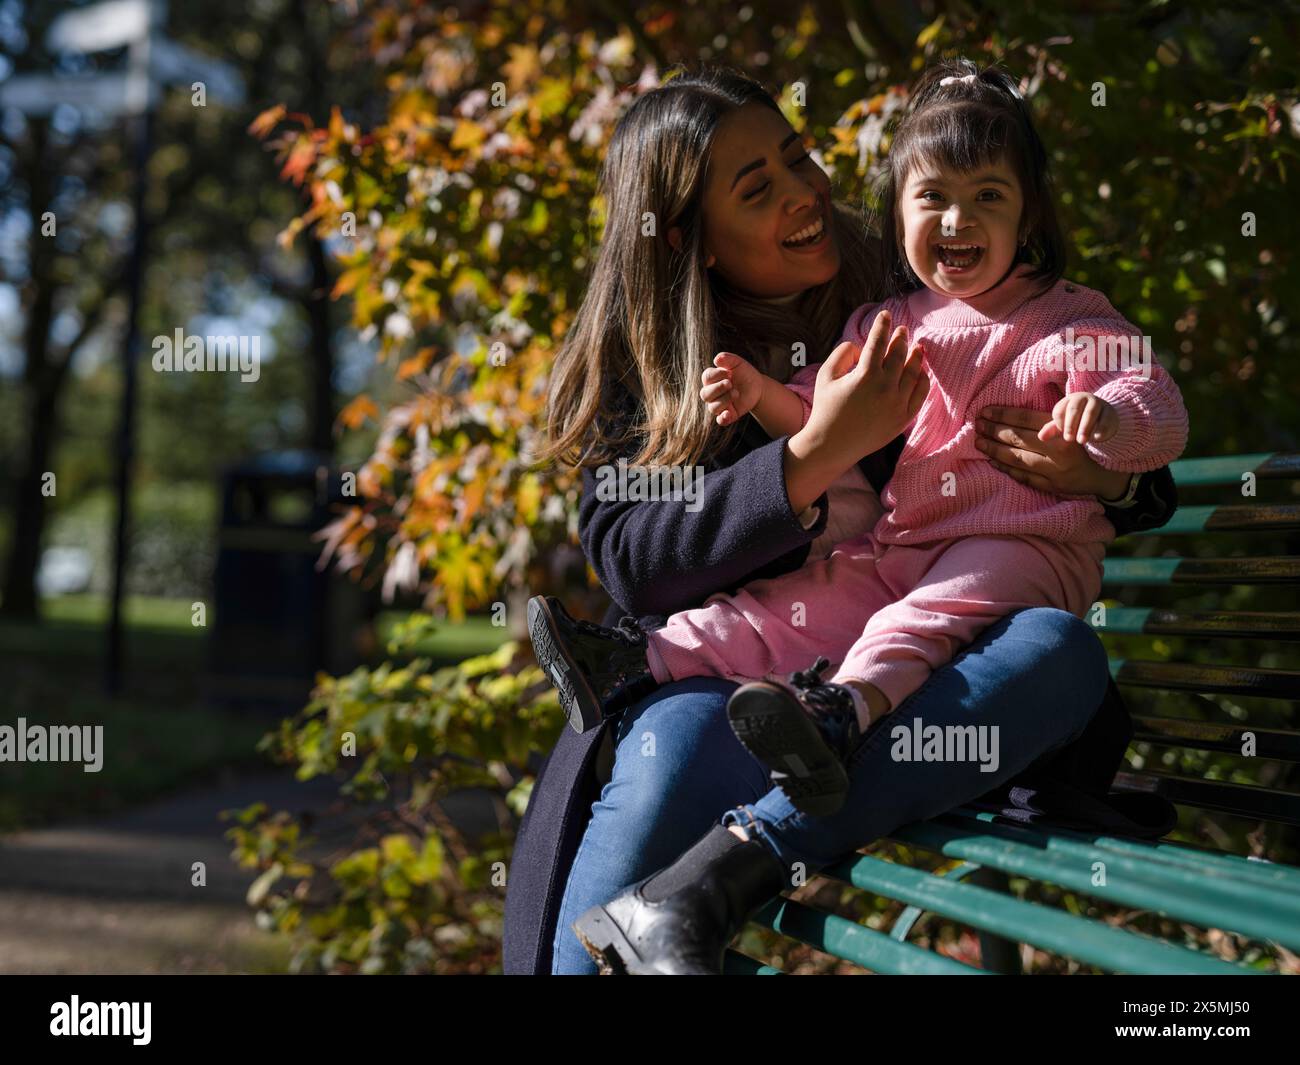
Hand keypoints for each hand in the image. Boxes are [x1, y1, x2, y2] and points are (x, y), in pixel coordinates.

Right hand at [701, 352, 764, 425]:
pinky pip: (720, 420)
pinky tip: (728, 413)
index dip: (716, 375)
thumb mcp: (737, 363)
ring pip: (713, 407)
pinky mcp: (727, 415)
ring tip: (736, 393)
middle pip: (705, 394)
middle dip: (718, 388)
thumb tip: (717, 360)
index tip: (729, 373)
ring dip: (724, 400)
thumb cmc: (743, 373)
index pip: (706, 378)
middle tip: (730, 383)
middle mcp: (711, 393)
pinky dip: (723, 418)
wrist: (757, 386)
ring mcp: (718, 405)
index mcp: (711, 379)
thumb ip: (727, 359)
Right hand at [800, 310, 929, 469]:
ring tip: (917, 347)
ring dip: (916, 356)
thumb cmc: (825, 409)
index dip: (882, 325)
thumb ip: (841, 354)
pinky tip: (921, 373)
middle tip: (902, 329)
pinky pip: (920, 395)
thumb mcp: (825, 376)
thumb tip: (859, 346)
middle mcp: (885, 387)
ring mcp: (897, 404)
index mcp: (865, 375)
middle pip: (898, 354)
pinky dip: (922, 381)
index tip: (886, 314)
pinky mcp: (903, 419)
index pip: (878, 341)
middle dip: (901, 338)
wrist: (832, 445)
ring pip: (913, 372)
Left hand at [975, 405, 1130, 498]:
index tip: (985, 411)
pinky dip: (1007, 469)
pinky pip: (1024, 477)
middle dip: (995, 431)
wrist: (1105, 474)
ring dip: (995, 450)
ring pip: (1019, 459)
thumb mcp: (1071, 426)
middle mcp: (1059, 452)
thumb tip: (1015, 414)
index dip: (1004, 415)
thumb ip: (1048, 420)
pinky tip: (992, 461)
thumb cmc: (1083, 444)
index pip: (1028, 420)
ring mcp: (1055, 471)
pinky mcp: (1052, 486)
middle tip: (977, 425)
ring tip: (979, 442)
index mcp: (1064, 432)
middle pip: (1020, 439)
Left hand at [1039, 391, 1118, 444]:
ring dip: (1085, 427)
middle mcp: (1082, 399)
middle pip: (1074, 409)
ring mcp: (1097, 404)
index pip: (1059, 410)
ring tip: (1081, 441)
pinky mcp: (1110, 412)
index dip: (1059, 423)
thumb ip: (1052, 429)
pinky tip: (1097, 438)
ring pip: (1090, 412)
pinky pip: (1105, 419)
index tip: (1062, 434)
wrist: (1103, 417)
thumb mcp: (1064, 425)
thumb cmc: (1078, 421)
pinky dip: (1101, 428)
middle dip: (1070, 425)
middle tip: (1068, 439)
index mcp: (1068, 400)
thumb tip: (1040, 437)